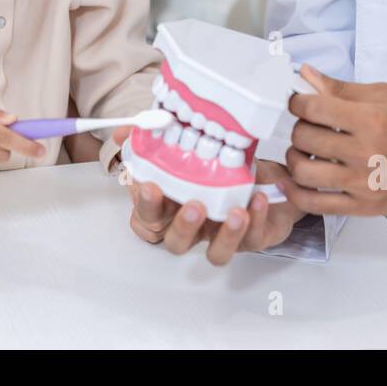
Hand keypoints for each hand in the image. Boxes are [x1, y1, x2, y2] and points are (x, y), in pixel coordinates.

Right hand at [111, 126, 303, 264]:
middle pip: (176, 242)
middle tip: (194, 206)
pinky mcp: (251, 237)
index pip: (147, 219)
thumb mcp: (184, 142)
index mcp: (171, 207)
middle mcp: (193, 226)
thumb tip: (123, 132)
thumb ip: (151, 136)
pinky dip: (256, 221)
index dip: (145, 209)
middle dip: (183, 226)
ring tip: (235, 212)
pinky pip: (252, 239)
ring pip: (216, 253)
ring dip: (224, 236)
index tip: (148, 187)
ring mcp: (221, 235)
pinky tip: (258, 199)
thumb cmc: (217, 163)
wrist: (262, 176)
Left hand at [279, 64, 386, 216]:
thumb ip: (342, 89)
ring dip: (294, 159)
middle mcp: (365, 153)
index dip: (297, 102)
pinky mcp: (363, 207)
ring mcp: (363, 184)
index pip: (313, 108)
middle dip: (297, 128)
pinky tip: (293, 181)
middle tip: (305, 126)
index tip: (299, 103)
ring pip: (303, 173)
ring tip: (303, 152)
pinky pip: (316, 205)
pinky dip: (295, 193)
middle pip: (304, 139)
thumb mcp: (386, 96)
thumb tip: (306, 75)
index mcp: (372, 120)